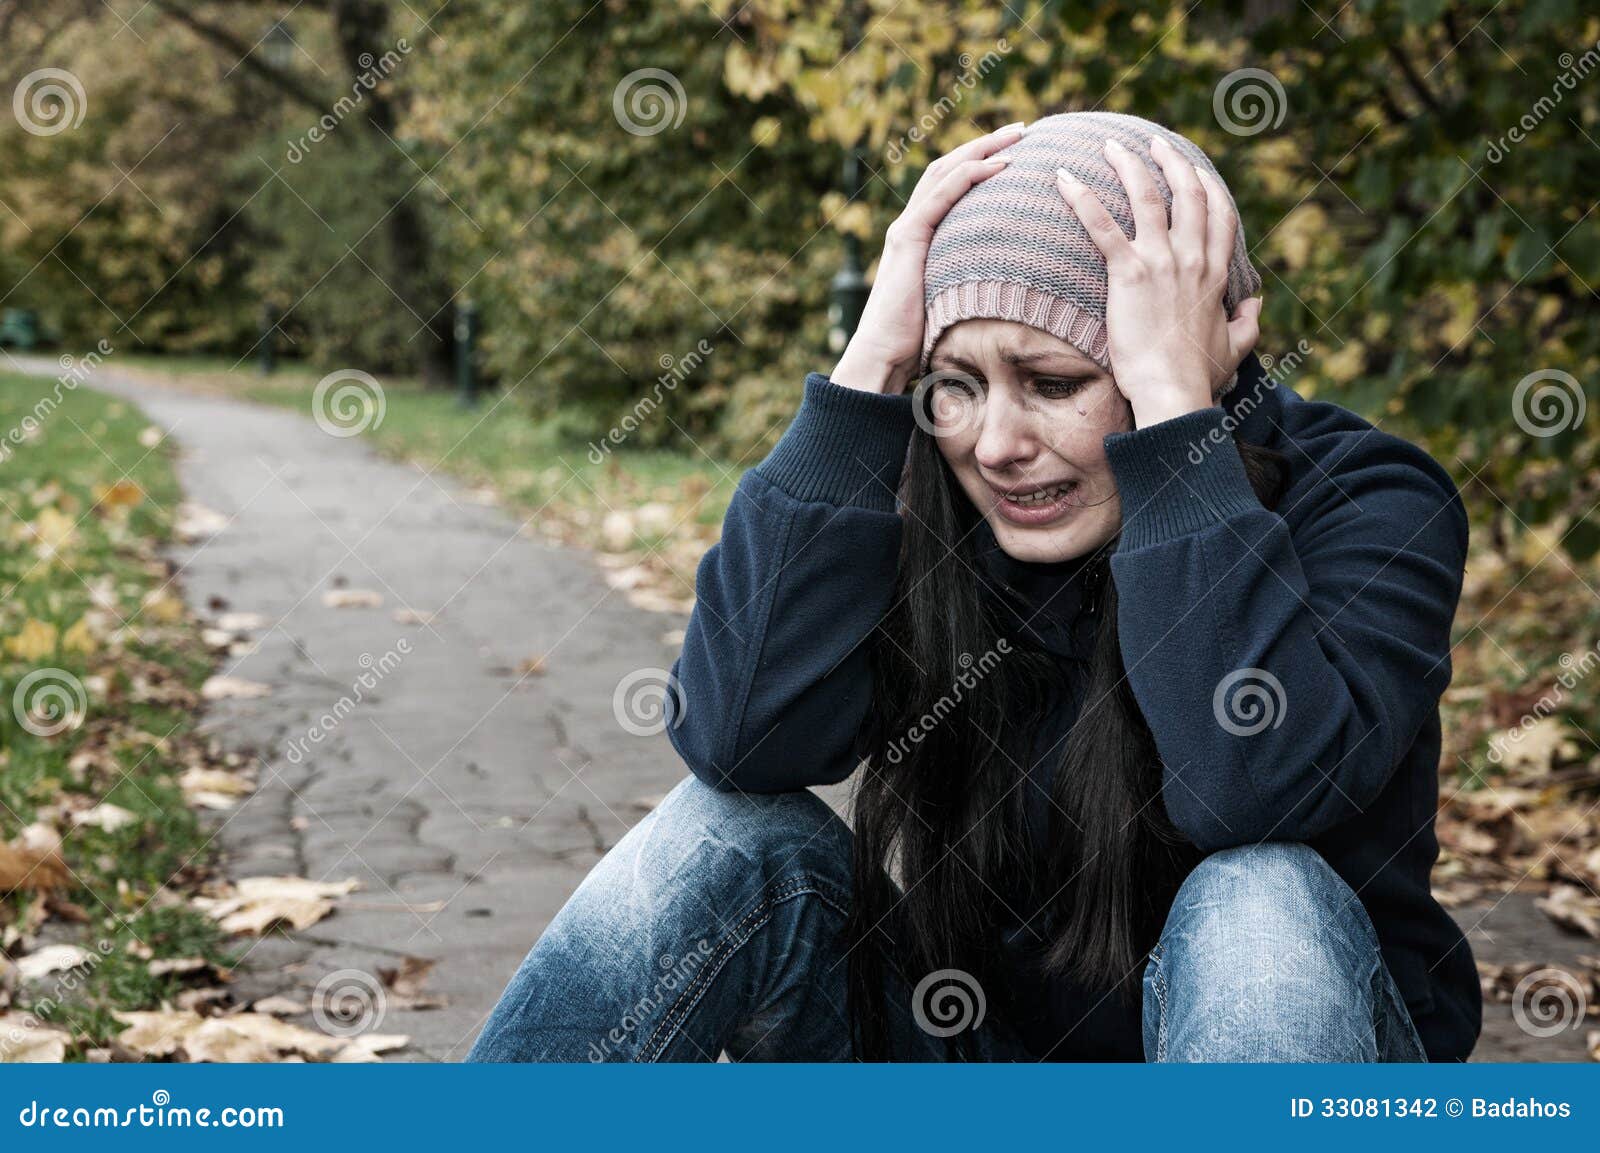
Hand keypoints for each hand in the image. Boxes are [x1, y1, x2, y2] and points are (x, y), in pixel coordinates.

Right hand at [830, 124, 1025, 394]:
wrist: (882, 357)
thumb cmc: (916, 344)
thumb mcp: (949, 305)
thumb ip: (968, 288)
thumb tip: (1006, 297)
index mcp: (919, 238)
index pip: (951, 187)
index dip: (981, 163)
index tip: (1017, 151)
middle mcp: (909, 225)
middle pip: (949, 168)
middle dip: (986, 144)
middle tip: (1023, 129)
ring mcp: (906, 229)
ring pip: (947, 172)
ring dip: (984, 148)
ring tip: (1019, 134)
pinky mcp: (908, 238)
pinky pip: (943, 195)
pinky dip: (972, 175)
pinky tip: (1001, 165)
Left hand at [1054, 135, 1262, 427]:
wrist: (1172, 391)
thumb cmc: (1198, 376)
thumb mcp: (1234, 347)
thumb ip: (1246, 322)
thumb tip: (1255, 305)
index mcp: (1215, 274)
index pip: (1219, 216)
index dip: (1208, 187)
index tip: (1196, 170)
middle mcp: (1192, 258)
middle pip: (1186, 194)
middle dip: (1171, 162)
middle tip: (1153, 143)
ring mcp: (1161, 262)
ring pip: (1146, 197)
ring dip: (1128, 166)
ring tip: (1110, 146)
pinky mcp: (1129, 273)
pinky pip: (1102, 226)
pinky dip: (1081, 199)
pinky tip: (1064, 178)